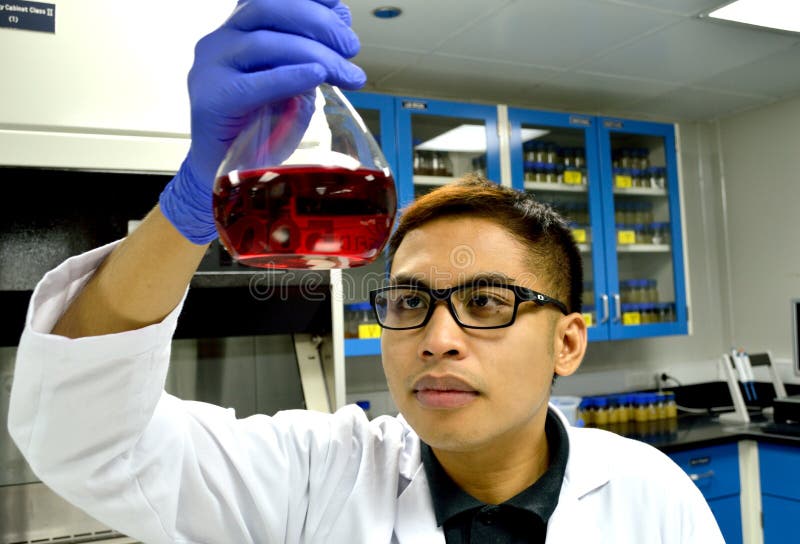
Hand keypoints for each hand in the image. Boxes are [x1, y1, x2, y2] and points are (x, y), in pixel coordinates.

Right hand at [159, 0, 365, 243]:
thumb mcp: (294, 84)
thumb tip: (343, 30)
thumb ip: (311, 57)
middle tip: (351, 48)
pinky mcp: (212, 100)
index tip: (343, 12)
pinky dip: (290, 76)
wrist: (226, 171)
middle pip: (269, 10)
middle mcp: (220, 41)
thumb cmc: (260, 127)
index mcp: (238, 30)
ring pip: (265, 44)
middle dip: (319, 24)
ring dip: (315, 54)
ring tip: (347, 73)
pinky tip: (316, 76)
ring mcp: (211, 68)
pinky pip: (254, 83)